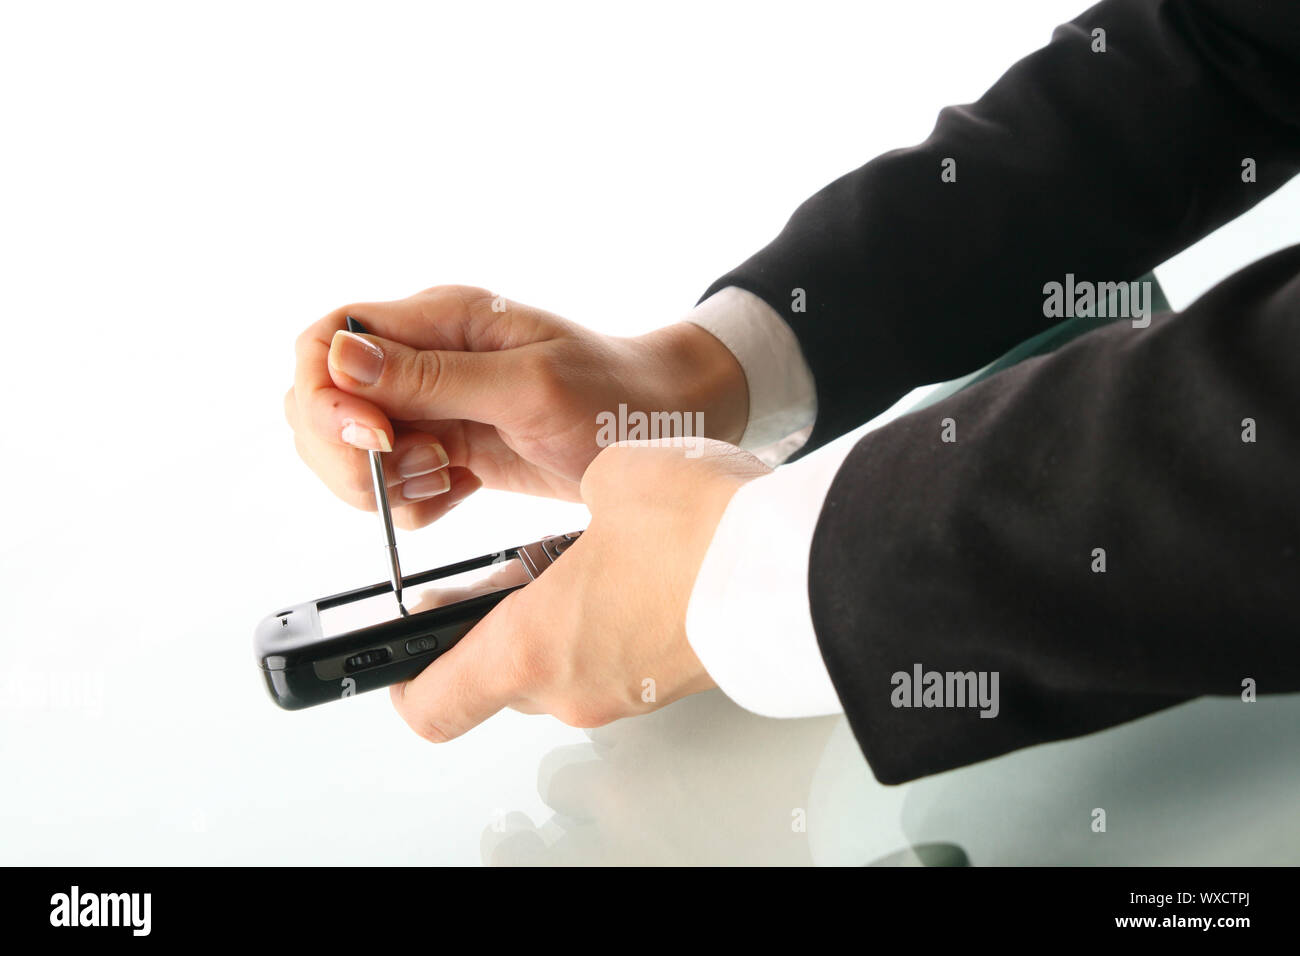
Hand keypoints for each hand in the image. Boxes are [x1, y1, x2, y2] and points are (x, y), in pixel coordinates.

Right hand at [285, 286, 747, 527]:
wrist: (669, 426)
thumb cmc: (617, 393)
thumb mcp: (530, 385)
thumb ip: (434, 376)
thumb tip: (340, 359)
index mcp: (437, 320)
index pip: (326, 342)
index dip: (326, 397)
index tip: (376, 438)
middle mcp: (425, 359)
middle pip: (323, 404)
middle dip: (349, 454)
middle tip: (420, 472)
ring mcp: (435, 406)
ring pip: (352, 451)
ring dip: (385, 484)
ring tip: (448, 480)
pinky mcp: (450, 449)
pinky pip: (396, 485)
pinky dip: (415, 503)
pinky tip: (460, 493)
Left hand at [389, 439, 770, 739]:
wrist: (803, 565)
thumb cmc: (703, 530)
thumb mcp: (609, 479)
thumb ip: (577, 500)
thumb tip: (594, 498)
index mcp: (533, 646)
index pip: (432, 704)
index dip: (403, 678)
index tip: (398, 648)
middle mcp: (573, 688)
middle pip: (495, 682)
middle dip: (488, 630)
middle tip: (498, 579)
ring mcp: (625, 696)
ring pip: (558, 671)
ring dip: (553, 626)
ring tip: (578, 561)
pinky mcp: (668, 684)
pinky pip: (611, 665)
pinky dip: (604, 630)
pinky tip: (634, 574)